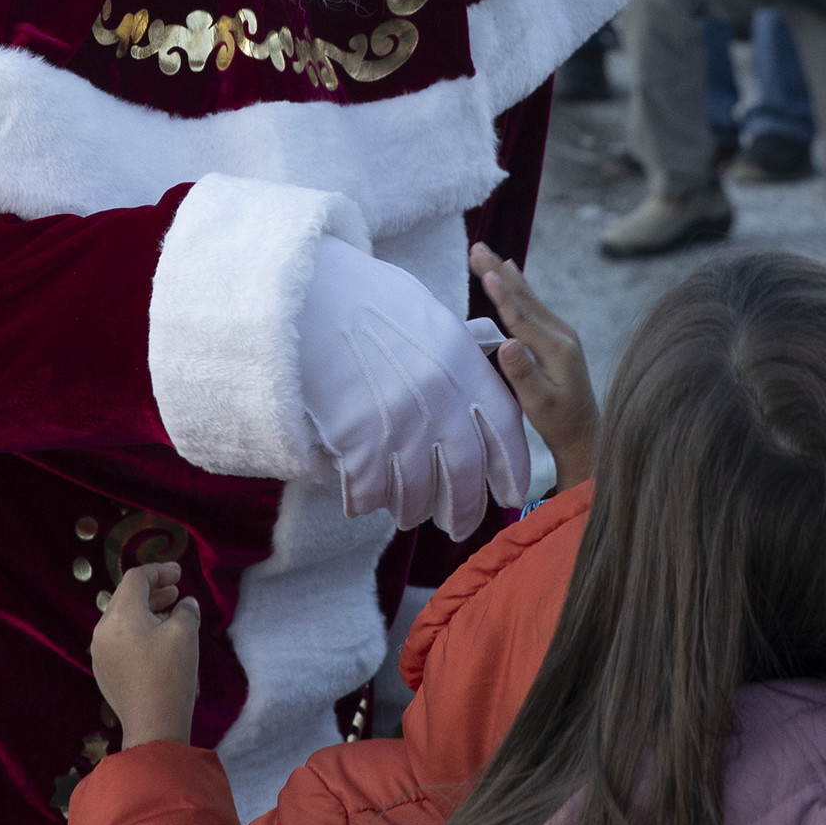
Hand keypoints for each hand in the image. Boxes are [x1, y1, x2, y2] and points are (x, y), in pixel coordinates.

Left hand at [90, 562, 199, 748]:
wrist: (153, 725)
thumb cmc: (170, 674)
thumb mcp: (185, 634)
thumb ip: (186, 610)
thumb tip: (185, 604)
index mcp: (120, 615)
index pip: (136, 578)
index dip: (159, 571)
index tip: (179, 574)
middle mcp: (103, 630)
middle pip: (125, 597)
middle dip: (152, 590)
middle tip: (176, 591)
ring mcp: (99, 652)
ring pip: (121, 619)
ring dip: (145, 610)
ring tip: (169, 613)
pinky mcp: (103, 671)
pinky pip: (118, 639)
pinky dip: (137, 630)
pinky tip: (157, 640)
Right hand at [298, 238, 533, 538]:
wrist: (314, 297)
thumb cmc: (370, 299)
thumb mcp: (434, 319)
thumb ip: (462, 357)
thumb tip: (479, 381)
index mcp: (465, 370)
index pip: (505, 433)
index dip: (512, 470)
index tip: (511, 494)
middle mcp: (441, 403)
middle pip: (464, 476)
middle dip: (463, 510)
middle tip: (459, 527)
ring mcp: (400, 426)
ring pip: (417, 494)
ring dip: (413, 510)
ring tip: (408, 515)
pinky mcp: (358, 442)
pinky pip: (369, 492)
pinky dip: (366, 501)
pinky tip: (362, 502)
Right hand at [470, 244, 598, 489]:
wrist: (586, 433)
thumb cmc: (560, 423)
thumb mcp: (540, 404)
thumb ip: (523, 373)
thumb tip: (507, 343)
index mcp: (556, 348)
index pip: (521, 316)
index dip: (501, 293)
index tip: (483, 270)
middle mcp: (561, 334)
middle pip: (524, 297)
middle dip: (497, 270)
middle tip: (475, 246)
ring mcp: (561, 333)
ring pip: (528, 297)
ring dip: (504, 273)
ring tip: (485, 252)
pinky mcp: (557, 337)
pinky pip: (532, 304)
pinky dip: (516, 286)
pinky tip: (510, 272)